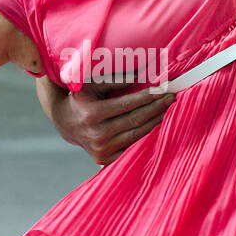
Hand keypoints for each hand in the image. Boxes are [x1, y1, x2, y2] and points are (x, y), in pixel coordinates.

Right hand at [53, 84, 174, 165]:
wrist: (64, 122)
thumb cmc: (81, 98)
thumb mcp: (92, 84)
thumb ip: (115, 80)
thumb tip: (140, 76)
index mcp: (92, 114)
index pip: (127, 105)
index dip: (147, 97)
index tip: (162, 90)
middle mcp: (96, 134)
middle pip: (135, 120)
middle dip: (156, 107)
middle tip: (171, 97)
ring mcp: (100, 149)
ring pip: (136, 135)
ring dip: (155, 121)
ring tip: (166, 109)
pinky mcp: (103, 159)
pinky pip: (131, 147)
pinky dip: (144, 135)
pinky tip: (154, 124)